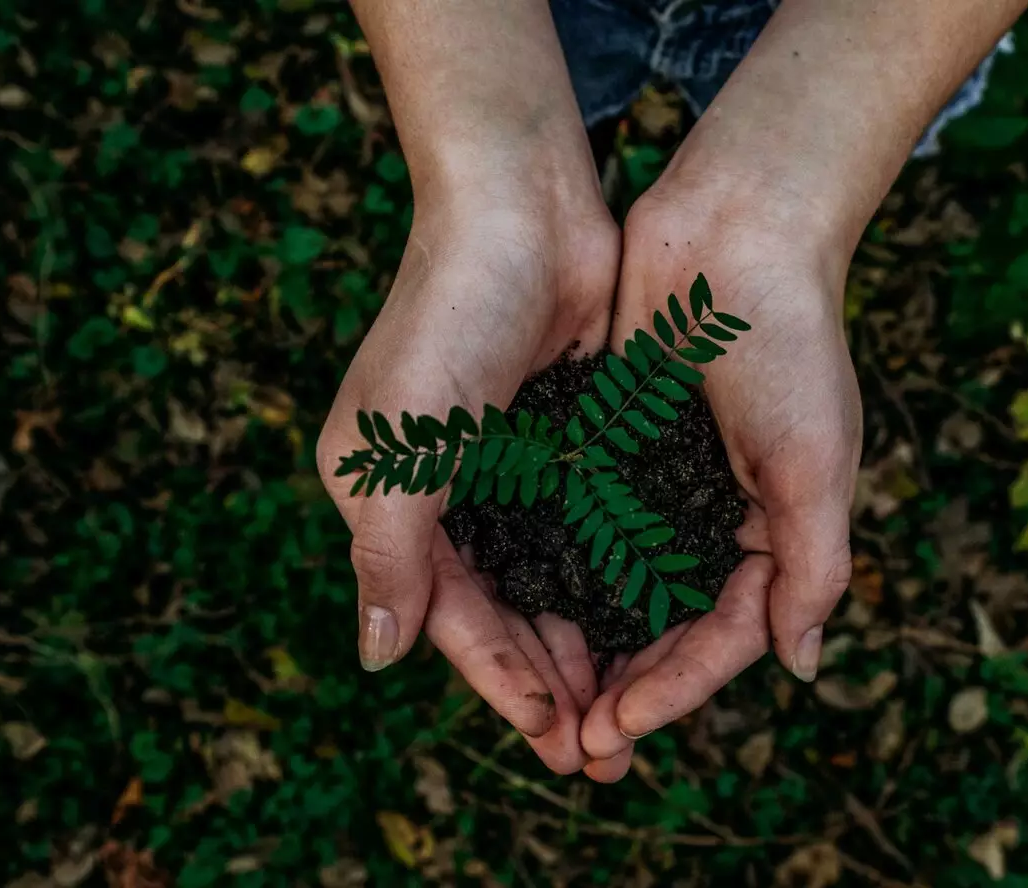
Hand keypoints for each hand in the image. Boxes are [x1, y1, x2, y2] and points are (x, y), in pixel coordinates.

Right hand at [317, 192, 619, 773]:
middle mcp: (449, 494)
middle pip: (504, 611)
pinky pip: (590, 530)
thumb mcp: (400, 445)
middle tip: (602, 750)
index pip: (449, 615)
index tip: (554, 735)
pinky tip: (650, 622)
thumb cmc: (448, 318)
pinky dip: (613, 579)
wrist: (522, 209)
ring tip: (632, 706)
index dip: (500, 679)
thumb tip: (377, 658)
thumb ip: (388, 554)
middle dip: (550, 680)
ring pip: (552, 581)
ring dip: (587, 643)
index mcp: (392, 500)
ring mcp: (511, 469)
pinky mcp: (566, 442)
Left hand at [580, 183, 862, 770]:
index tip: (619, 725)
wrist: (736, 230)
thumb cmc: (790, 343)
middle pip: (664, 628)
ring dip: (584, 645)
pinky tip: (518, 608)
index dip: (675, 688)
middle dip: (624, 687)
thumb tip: (800, 667)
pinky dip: (555, 568)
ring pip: (615, 588)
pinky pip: (579, 523)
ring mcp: (657, 484)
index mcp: (770, 531)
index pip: (722, 637)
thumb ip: (813, 566)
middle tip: (574, 744)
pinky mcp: (609, 446)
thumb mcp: (815, 462)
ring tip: (542, 700)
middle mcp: (711, 518)